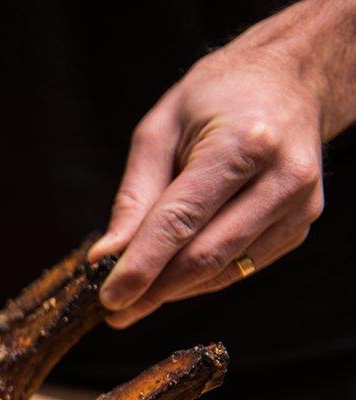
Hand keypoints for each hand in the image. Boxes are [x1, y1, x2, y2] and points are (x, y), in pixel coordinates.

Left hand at [88, 3, 349, 327]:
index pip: (181, 221)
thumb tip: (108, 256)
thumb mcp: (159, 131)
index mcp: (244, 143)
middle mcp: (281, 177)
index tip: (109, 297)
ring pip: (224, 271)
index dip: (142, 265)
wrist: (289, 79)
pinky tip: (172, 277)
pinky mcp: (301, 224)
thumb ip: (134, 197)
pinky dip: (202, 279)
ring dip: (175, 291)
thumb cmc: (216, 98)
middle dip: (154, 290)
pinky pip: (242, 267)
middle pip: (206, 255)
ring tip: (134, 298)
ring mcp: (299, 205)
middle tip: (114, 311)